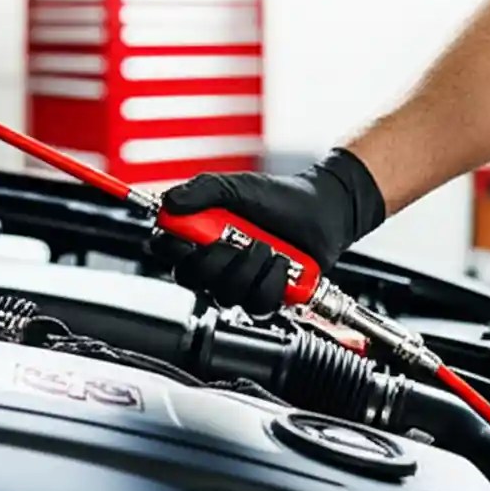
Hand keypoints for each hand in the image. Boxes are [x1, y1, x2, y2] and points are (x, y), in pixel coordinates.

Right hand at [146, 148, 384, 313]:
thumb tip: (169, 201)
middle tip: (240, 238)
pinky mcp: (264, 296)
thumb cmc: (280, 198)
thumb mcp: (237, 186)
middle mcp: (215, 262)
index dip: (171, 248)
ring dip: (251, 270)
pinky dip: (273, 282)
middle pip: (192, 278)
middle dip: (219, 259)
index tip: (187, 238)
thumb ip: (202, 189)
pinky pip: (257, 304)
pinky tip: (282, 264)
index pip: (166, 249)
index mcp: (200, 233)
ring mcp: (239, 282)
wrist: (323, 211)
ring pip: (226, 295)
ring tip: (269, 247)